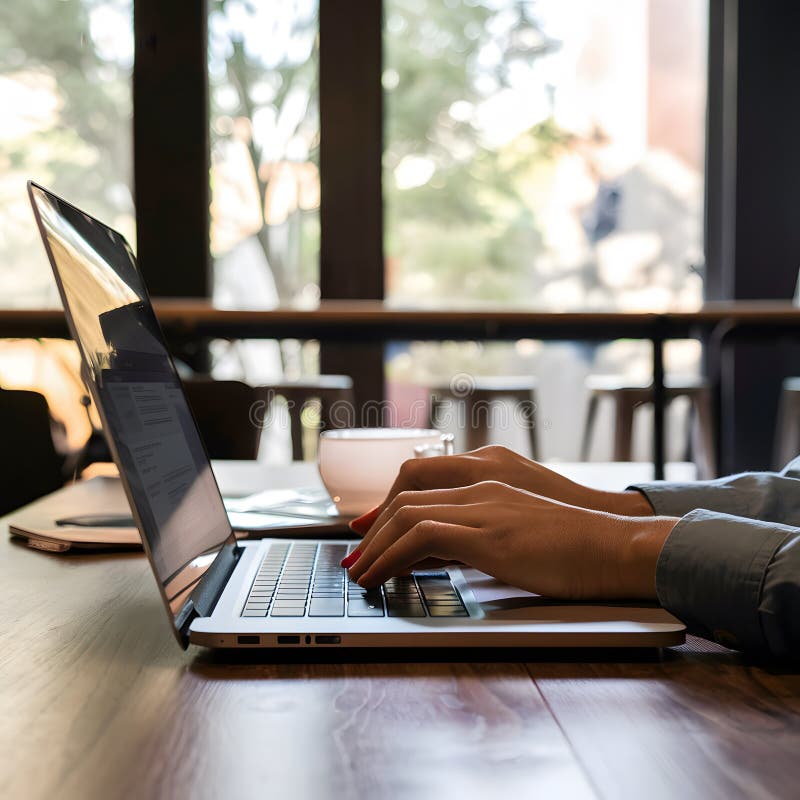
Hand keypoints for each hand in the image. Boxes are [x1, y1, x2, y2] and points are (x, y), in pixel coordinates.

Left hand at [345, 481, 676, 599]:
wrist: (617, 548)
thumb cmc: (578, 549)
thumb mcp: (521, 534)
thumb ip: (483, 533)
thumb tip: (446, 553)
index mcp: (489, 481)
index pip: (421, 482)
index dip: (388, 507)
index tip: (371, 534)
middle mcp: (481, 485)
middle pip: (406, 493)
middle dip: (373, 528)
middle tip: (355, 557)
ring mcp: (483, 506)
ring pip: (406, 513)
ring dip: (375, 545)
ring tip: (360, 574)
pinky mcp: (487, 534)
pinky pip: (420, 537)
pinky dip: (390, 557)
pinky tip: (381, 577)